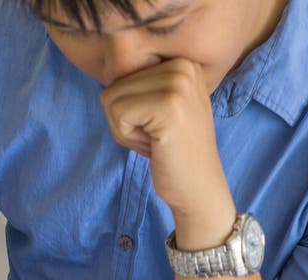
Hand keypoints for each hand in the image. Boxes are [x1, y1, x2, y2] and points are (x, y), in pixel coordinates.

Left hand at [100, 58, 235, 248]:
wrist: (199, 188)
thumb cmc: (173, 153)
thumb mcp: (162, 106)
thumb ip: (141, 84)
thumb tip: (108, 66)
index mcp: (183, 62)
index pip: (123, 73)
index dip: (130, 107)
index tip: (158, 126)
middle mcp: (183, 66)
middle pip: (114, 83)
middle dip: (125, 119)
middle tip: (156, 138)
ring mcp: (178, 84)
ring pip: (111, 98)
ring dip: (124, 129)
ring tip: (155, 141)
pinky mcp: (168, 105)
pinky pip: (117, 114)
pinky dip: (126, 137)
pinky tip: (154, 146)